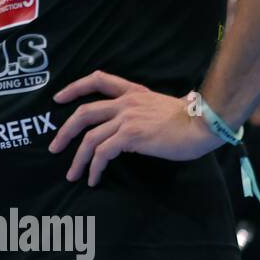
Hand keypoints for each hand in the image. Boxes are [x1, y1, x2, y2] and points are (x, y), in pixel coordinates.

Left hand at [46, 71, 221, 186]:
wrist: (204, 124)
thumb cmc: (190, 120)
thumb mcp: (160, 106)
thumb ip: (141, 111)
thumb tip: (129, 128)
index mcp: (133, 92)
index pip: (98, 80)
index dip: (74, 88)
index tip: (57, 98)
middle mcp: (126, 103)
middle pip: (84, 112)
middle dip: (64, 131)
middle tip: (54, 147)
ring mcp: (127, 118)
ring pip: (90, 137)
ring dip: (77, 158)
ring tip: (72, 175)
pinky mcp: (131, 135)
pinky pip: (103, 153)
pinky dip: (94, 167)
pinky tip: (94, 179)